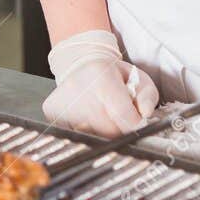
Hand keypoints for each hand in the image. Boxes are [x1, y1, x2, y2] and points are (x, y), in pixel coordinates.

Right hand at [42, 29, 158, 136]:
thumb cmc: (111, 74)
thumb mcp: (137, 78)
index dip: (134, 124)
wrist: (81, 64)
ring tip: (101, 114)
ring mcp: (62, 101)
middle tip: (116, 114)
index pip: (124, 117)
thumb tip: (145, 114)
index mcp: (102, 77)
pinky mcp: (52, 111)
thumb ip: (148, 96)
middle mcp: (78, 88)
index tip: (134, 121)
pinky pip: (74, 134)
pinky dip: (84, 131)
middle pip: (108, 130)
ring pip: (91, 135)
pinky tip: (87, 118)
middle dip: (118, 128)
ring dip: (100, 131)